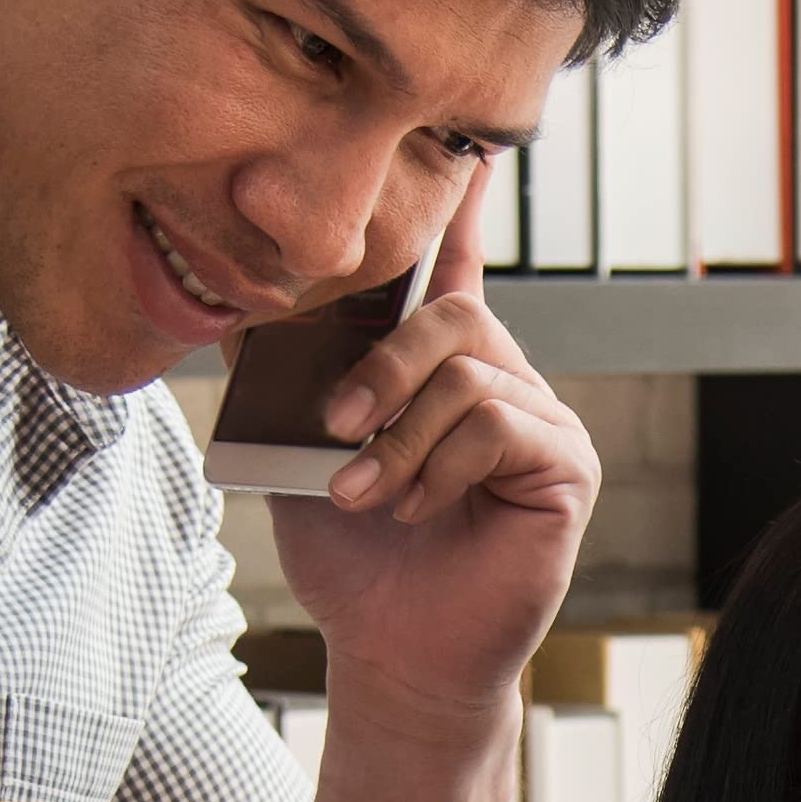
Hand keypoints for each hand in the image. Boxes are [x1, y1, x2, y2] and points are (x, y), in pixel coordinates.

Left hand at [269, 164, 589, 712]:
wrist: (392, 654)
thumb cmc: (352, 560)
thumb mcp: (293, 455)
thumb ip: (279, 382)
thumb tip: (234, 310)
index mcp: (441, 371)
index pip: (454, 270)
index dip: (458, 211)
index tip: (466, 148)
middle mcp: (501, 383)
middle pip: (453, 315)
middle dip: (380, 365)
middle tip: (333, 426)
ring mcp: (541, 424)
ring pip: (469, 373)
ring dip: (399, 435)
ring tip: (363, 493)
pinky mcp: (566, 468)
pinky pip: (501, 424)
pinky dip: (441, 465)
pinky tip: (417, 508)